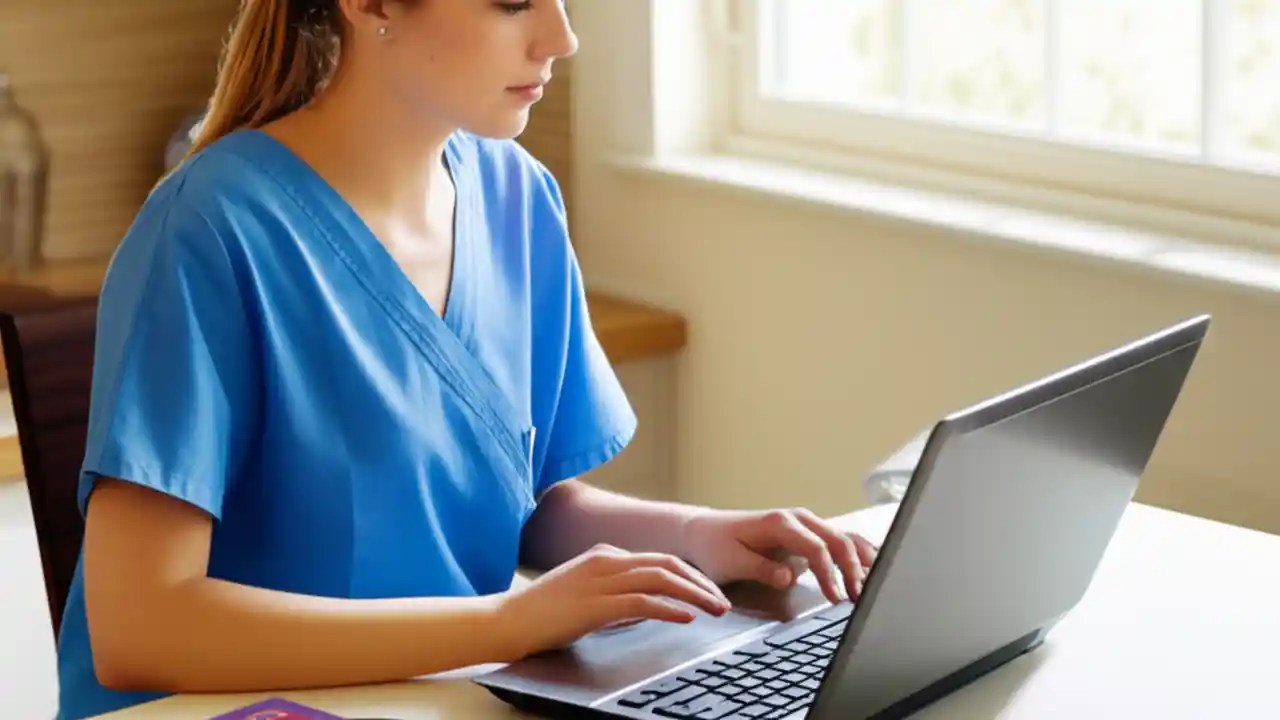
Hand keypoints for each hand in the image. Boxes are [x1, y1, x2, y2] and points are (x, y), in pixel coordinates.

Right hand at [495, 543, 731, 658]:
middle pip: (667, 564)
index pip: (659, 559)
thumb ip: (616, 593)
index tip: (709, 592)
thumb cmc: (544, 612)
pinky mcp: (595, 604)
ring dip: (695, 594)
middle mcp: (607, 561)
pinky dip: (670, 607)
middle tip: (722, 602)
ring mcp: (601, 580)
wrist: (508, 620)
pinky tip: (687, 617)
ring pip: (661, 578)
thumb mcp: (586, 593)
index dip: (690, 575)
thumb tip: (648, 604)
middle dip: (701, 581)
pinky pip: (642, 601)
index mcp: (605, 555)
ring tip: (716, 610)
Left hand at [681, 508, 879, 604]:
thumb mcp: (731, 562)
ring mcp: (805, 524)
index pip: (816, 547)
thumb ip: (762, 569)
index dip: (829, 573)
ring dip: (860, 560)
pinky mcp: (807, 534)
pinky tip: (873, 565)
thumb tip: (790, 576)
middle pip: (837, 540)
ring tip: (873, 584)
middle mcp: (797, 518)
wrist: (704, 531)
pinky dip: (857, 552)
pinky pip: (838, 540)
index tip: (835, 598)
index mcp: (779, 523)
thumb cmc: (715, 547)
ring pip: (843, 537)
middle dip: (852, 568)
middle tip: (859, 597)